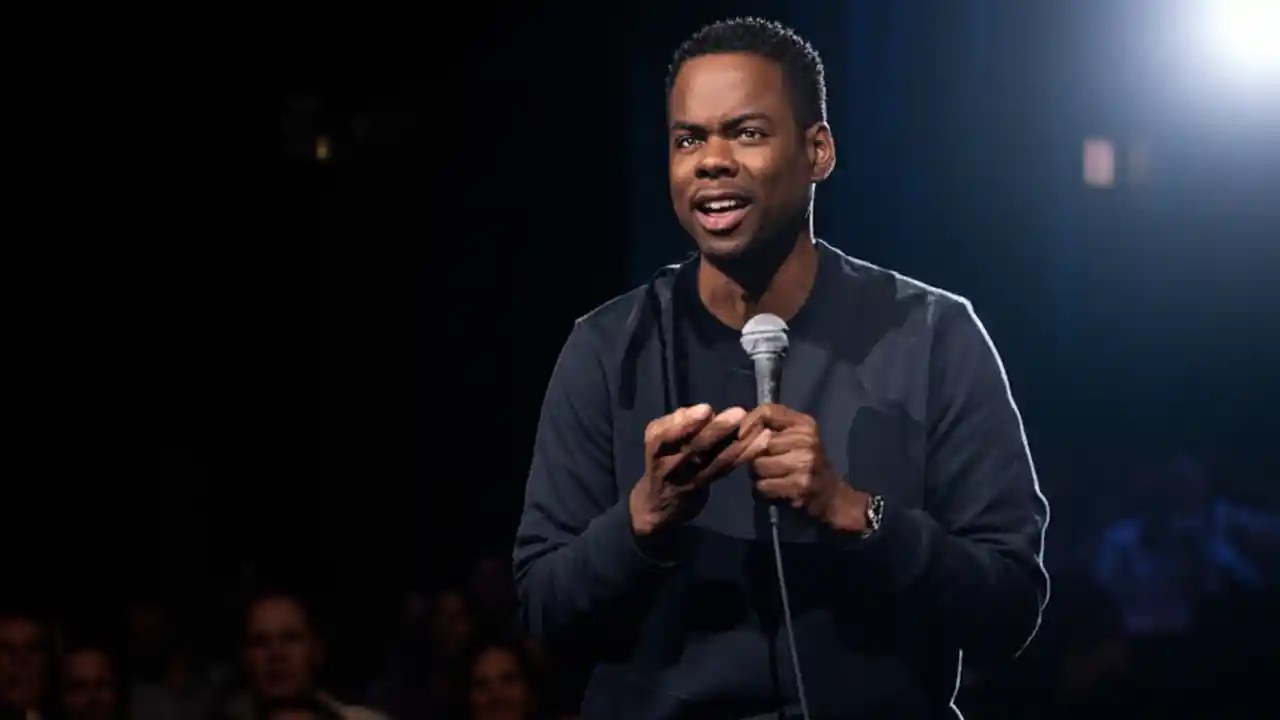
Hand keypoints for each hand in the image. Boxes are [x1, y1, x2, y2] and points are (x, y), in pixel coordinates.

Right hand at [630, 403, 773, 536]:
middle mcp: (672, 464)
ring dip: (740, 442)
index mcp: (656, 446)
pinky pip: (727, 468)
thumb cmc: (661, 459)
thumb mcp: (659, 437)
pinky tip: (762, 443)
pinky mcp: (707, 484)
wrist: (657, 503)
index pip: (665, 436)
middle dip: (717, 429)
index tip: (706, 409)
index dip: (685, 424)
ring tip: (760, 428)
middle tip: (739, 413)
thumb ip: (675, 423)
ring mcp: (691, 477)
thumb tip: (699, 412)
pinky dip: (745, 454)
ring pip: (716, 460)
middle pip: (695, 447)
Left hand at [741, 403, 869, 531]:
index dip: (748, 422)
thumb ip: (771, 426)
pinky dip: (763, 491)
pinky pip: (762, 486)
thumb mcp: (796, 437)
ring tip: (770, 478)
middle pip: (759, 443)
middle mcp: (807, 440)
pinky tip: (775, 491)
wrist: (831, 496)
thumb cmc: (807, 463)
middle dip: (753, 456)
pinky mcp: (799, 487)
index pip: (768, 412)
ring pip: (758, 466)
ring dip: (757, 476)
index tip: (738, 435)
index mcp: (805, 424)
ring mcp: (805, 464)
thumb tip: (737, 425)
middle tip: (763, 464)